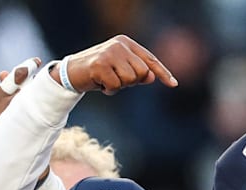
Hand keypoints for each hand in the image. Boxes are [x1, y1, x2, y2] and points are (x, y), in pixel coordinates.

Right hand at [56, 35, 177, 95]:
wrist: (71, 74)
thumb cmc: (99, 73)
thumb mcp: (120, 71)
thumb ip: (137, 73)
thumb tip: (152, 77)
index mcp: (126, 43)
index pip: (150, 59)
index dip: (162, 73)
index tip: (174, 84)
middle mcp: (119, 45)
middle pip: (142, 72)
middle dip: (131, 82)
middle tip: (116, 80)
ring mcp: (109, 53)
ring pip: (130, 79)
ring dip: (119, 86)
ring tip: (107, 81)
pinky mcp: (100, 64)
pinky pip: (116, 86)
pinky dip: (109, 90)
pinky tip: (99, 83)